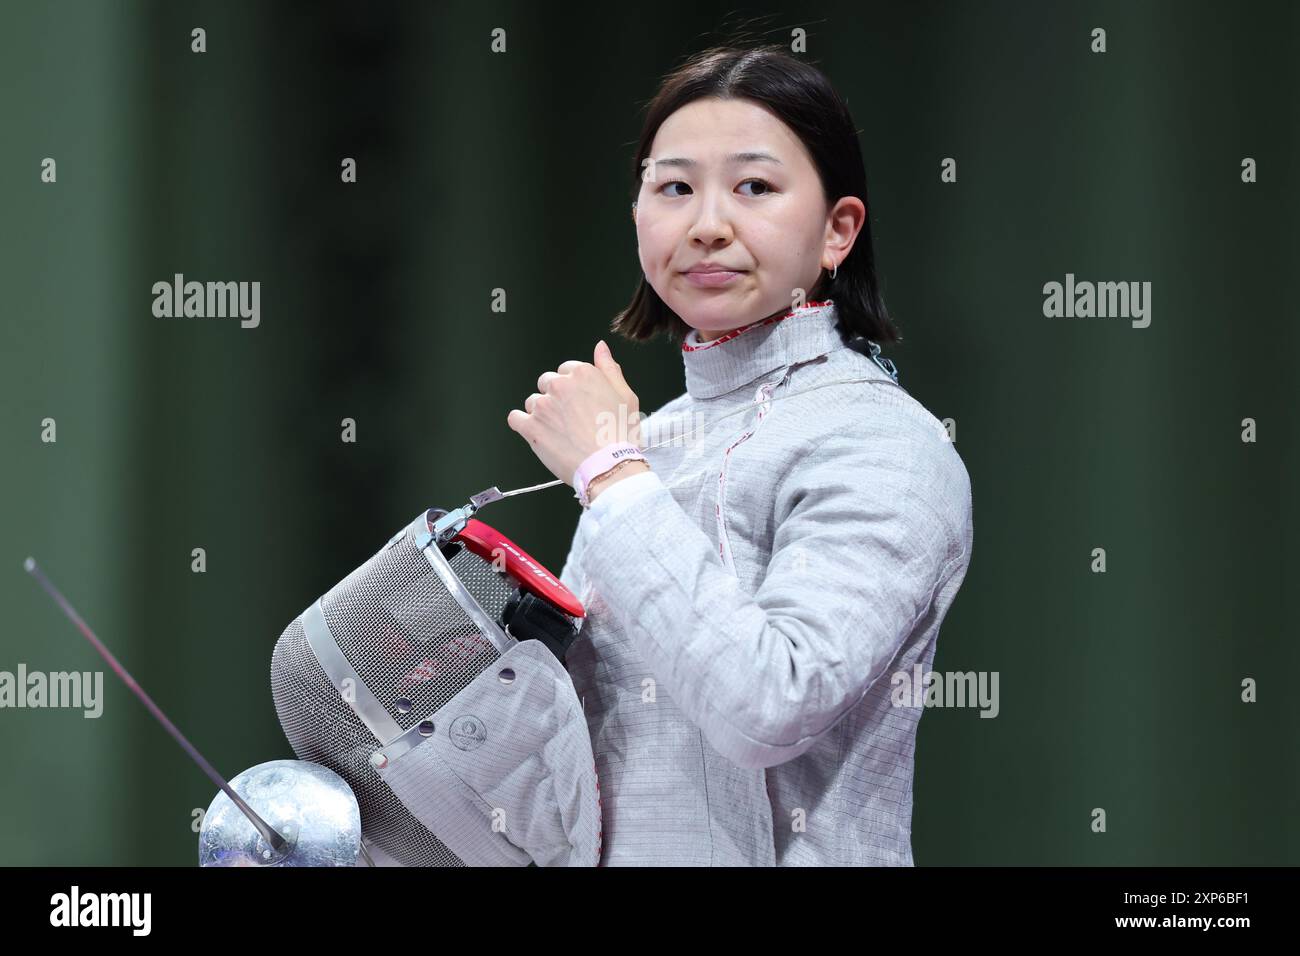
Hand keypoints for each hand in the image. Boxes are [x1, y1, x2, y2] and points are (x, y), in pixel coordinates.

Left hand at [507, 340, 641, 486]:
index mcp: (583, 373)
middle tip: (571, 420)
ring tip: (559, 433)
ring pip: (533, 402)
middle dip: (556, 398)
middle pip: (547, 383)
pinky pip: (515, 418)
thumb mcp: (626, 396)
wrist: (609, 466)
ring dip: (542, 414)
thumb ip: (610, 369)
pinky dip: (523, 425)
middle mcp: (560, 385)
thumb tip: (601, 347)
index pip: (566, 371)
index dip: (574, 389)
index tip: (581, 405)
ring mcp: (543, 406)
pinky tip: (538, 434)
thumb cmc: (621, 434)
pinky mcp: (530, 426)